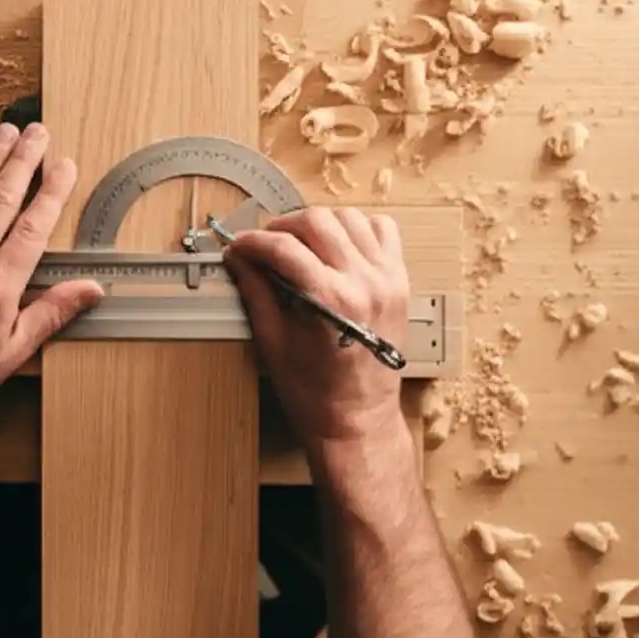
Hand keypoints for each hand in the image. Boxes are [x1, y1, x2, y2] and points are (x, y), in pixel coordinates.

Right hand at [223, 207, 408, 442]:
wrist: (358, 419)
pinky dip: (358, 228)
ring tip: (300, 243)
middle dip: (283, 227)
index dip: (254, 242)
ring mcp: (387, 279)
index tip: (239, 246)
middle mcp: (364, 283)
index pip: (284, 247)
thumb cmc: (315, 393)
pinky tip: (338, 246)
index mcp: (331, 301)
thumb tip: (239, 260)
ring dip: (319, 224)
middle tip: (266, 244)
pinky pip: (384, 231)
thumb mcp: (273, 343)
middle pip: (318, 221)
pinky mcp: (399, 282)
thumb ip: (256, 293)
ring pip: (350, 218)